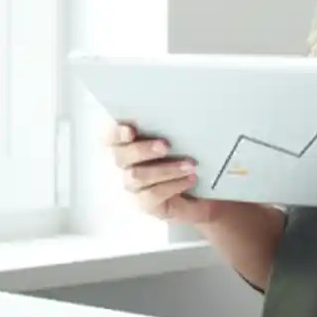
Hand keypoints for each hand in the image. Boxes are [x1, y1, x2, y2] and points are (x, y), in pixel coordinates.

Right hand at [108, 121, 224, 223]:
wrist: (205, 191)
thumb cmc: (187, 157)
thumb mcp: (181, 140)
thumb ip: (170, 128)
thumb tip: (181, 112)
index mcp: (129, 143)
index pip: (110, 136)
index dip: (116, 133)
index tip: (131, 130)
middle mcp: (126, 165)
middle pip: (120, 156)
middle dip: (142, 149)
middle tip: (165, 146)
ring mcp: (133, 187)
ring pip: (136, 176)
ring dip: (165, 169)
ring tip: (190, 165)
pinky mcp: (145, 204)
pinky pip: (151, 195)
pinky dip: (173, 185)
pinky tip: (190, 179)